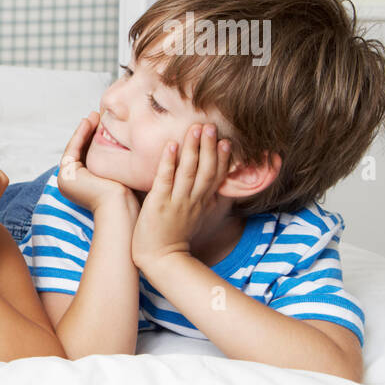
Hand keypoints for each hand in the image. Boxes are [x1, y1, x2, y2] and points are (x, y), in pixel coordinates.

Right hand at [58, 112, 138, 213]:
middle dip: (88, 132)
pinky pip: (73, 148)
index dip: (93, 138)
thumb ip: (116, 161)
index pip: (87, 156)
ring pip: (75, 148)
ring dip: (84, 130)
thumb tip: (125, 144)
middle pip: (80, 151)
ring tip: (93, 115)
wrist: (119, 207)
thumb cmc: (125, 194)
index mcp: (82, 184)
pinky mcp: (66, 174)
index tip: (103, 122)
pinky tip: (89, 122)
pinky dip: (80, 134)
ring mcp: (66, 178)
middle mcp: (71, 182)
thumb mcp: (119, 173)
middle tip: (96, 115)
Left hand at [131, 124, 231, 270]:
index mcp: (202, 202)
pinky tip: (170, 146)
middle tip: (210, 126)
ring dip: (192, 149)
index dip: (222, 158)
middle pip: (206, 170)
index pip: (216, 176)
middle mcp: (193, 200)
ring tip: (195, 129)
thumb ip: (206, 199)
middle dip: (209, 147)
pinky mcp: (158, 204)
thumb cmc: (174, 235)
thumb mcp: (197, 216)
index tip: (226, 140)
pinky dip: (168, 163)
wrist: (160, 258)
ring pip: (188, 172)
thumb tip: (218, 186)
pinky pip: (165, 180)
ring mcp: (176, 202)